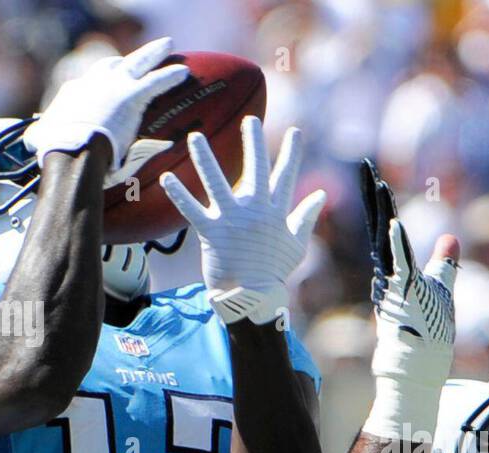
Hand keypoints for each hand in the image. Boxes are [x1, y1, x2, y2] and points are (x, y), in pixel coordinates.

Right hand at [24, 37, 187, 169]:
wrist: (71, 148)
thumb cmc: (56, 149)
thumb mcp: (42, 138)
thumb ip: (40, 135)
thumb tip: (33, 140)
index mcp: (74, 93)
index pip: (90, 82)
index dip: (101, 81)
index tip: (108, 82)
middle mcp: (93, 83)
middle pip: (114, 63)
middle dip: (128, 58)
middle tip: (140, 54)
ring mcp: (113, 87)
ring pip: (138, 63)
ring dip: (154, 53)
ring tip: (168, 45)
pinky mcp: (132, 96)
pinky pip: (156, 81)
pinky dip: (170, 76)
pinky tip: (184, 72)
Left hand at [161, 117, 325, 325]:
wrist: (253, 297)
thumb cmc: (274, 272)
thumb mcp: (296, 244)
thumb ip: (306, 217)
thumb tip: (320, 195)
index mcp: (275, 212)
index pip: (285, 176)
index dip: (291, 153)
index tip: (296, 132)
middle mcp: (255, 210)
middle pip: (255, 169)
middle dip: (253, 142)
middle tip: (250, 119)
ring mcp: (232, 220)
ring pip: (217, 182)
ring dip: (205, 158)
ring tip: (195, 136)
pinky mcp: (211, 232)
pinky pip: (192, 209)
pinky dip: (179, 194)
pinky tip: (168, 177)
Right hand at [359, 159, 457, 392]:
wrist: (418, 366)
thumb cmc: (427, 332)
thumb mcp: (440, 288)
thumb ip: (445, 262)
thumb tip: (452, 236)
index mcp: (394, 270)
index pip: (386, 229)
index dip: (381, 202)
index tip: (374, 177)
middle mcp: (388, 273)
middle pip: (379, 226)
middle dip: (372, 196)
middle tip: (365, 165)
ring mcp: (393, 284)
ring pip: (384, 240)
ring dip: (383, 211)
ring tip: (376, 181)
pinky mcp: (402, 295)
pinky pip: (399, 265)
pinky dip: (397, 245)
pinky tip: (395, 222)